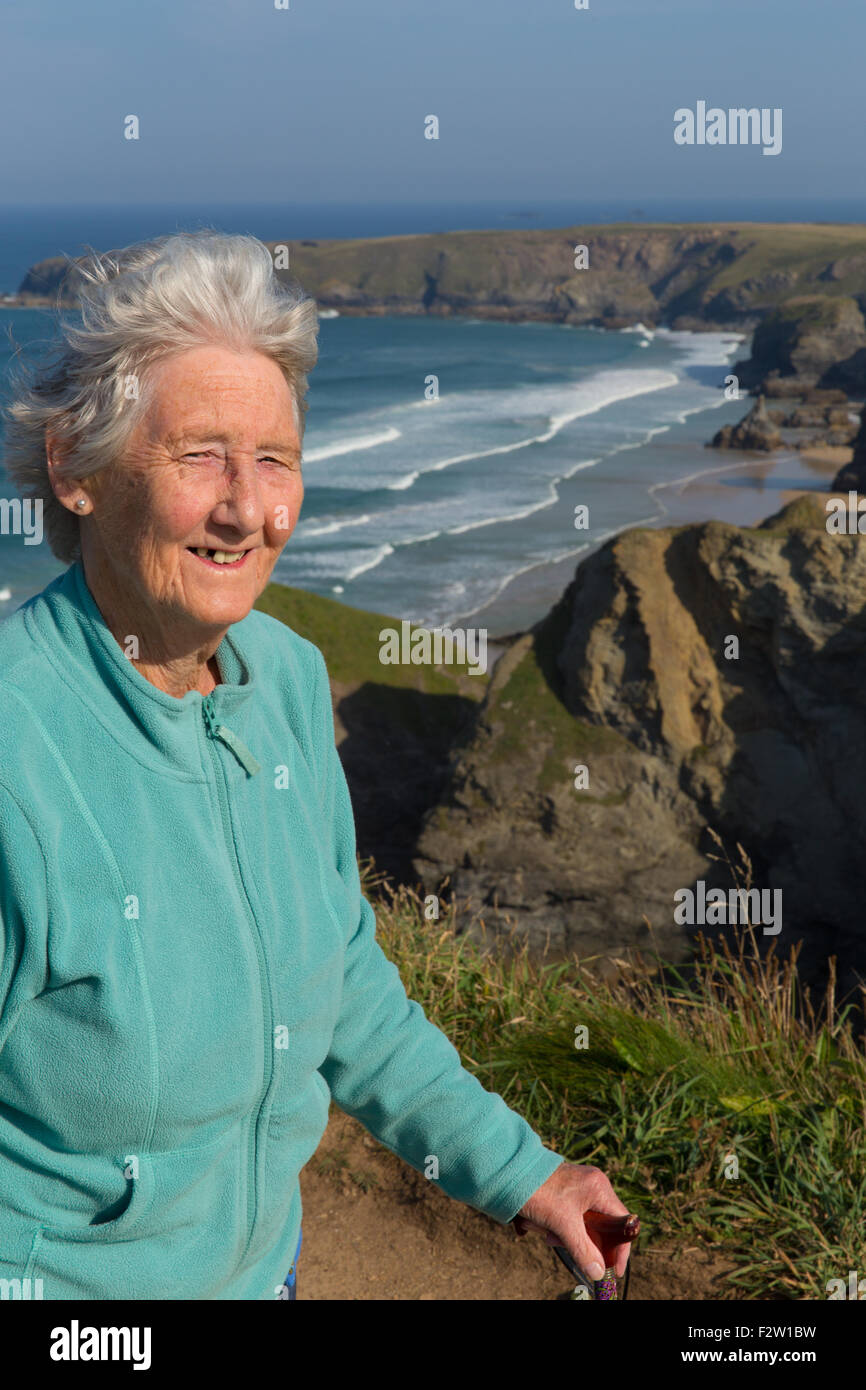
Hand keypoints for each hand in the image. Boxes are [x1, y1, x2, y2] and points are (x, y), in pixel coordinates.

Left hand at [512, 1162, 632, 1280]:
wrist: (510, 1172)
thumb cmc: (538, 1192)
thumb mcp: (563, 1225)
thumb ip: (583, 1250)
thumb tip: (598, 1272)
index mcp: (599, 1188)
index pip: (622, 1222)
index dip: (620, 1248)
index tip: (614, 1269)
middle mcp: (594, 1184)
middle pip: (604, 1224)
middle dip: (589, 1242)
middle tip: (575, 1254)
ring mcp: (580, 1186)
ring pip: (587, 1222)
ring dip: (572, 1236)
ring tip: (551, 1237)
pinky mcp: (567, 1189)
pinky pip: (574, 1215)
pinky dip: (564, 1227)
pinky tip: (548, 1230)